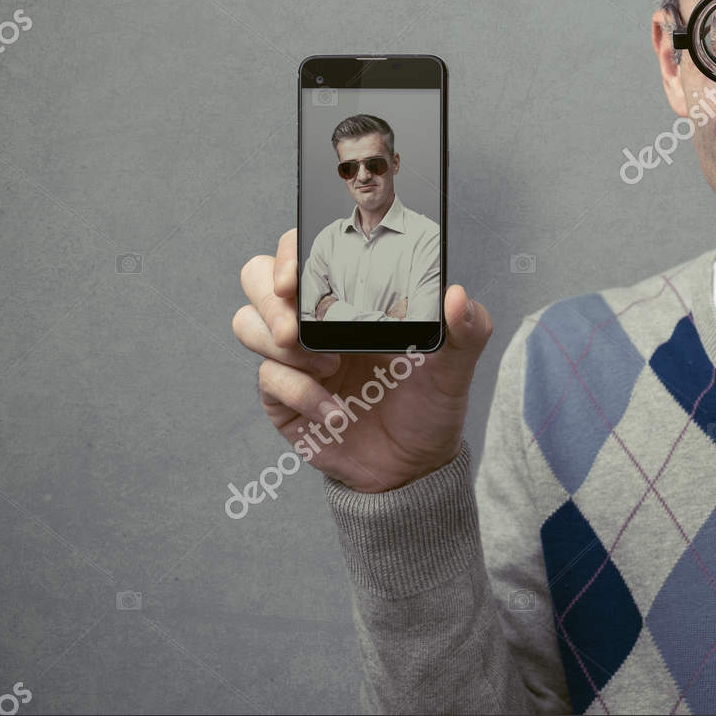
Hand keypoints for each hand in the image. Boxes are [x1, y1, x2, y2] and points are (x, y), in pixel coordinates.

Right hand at [233, 229, 492, 492]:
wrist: (412, 466)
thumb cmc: (429, 404)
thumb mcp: (455, 365)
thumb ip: (468, 328)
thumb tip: (458, 296)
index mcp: (350, 294)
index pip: (303, 250)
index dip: (291, 250)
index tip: (298, 273)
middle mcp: (314, 318)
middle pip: (257, 276)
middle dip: (268, 295)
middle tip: (296, 325)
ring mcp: (292, 356)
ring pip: (246, 322)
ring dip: (282, 344)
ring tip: (330, 367)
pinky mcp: (281, 395)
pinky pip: (268, 378)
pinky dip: (301, 393)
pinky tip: (334, 411)